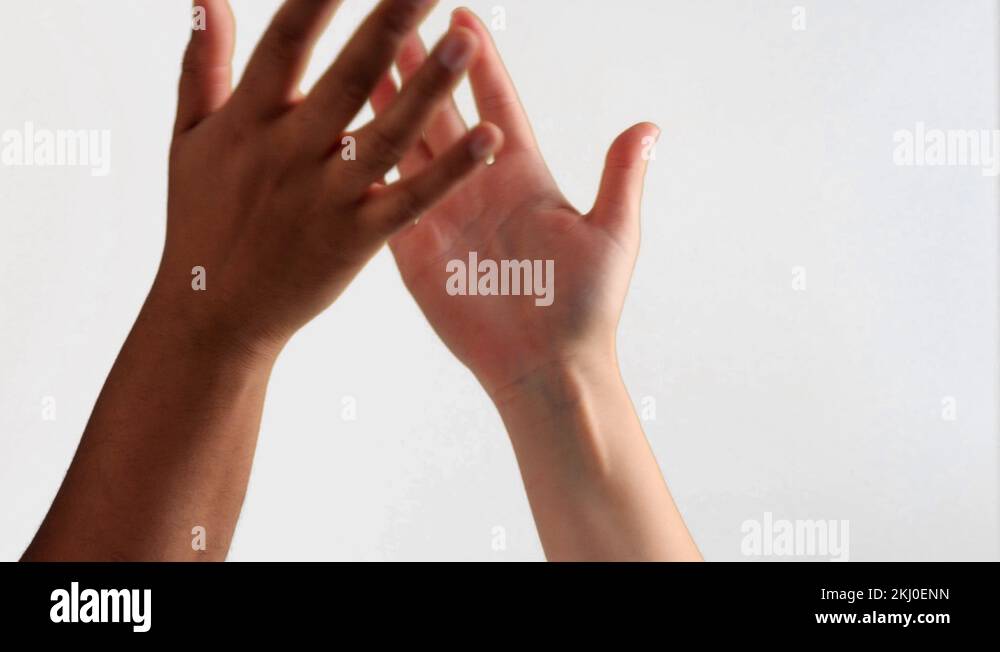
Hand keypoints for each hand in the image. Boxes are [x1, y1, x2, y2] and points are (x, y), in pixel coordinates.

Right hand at [158, 0, 502, 356]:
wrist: (211, 313)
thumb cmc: (200, 219)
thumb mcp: (189, 137)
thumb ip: (202, 64)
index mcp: (247, 118)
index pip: (288, 38)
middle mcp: (289, 151)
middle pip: (348, 76)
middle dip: (390, 23)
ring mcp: (326, 196)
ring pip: (387, 134)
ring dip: (428, 90)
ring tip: (463, 42)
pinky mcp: (356, 239)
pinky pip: (410, 200)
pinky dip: (450, 173)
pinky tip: (487, 140)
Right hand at [371, 8, 657, 396]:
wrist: (546, 365)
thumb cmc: (584, 305)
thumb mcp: (611, 234)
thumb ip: (621, 176)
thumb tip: (647, 126)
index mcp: (523, 174)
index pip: (496, 102)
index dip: (480, 61)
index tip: (463, 16)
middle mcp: (477, 186)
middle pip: (442, 112)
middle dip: (421, 66)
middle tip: (396, 23)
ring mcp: (441, 214)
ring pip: (406, 147)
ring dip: (384, 104)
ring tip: (358, 62)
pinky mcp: (413, 249)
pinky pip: (386, 199)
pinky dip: (363, 167)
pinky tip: (336, 134)